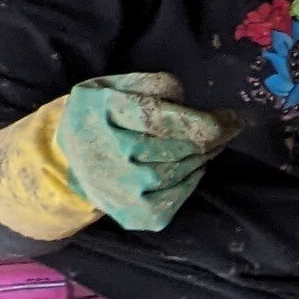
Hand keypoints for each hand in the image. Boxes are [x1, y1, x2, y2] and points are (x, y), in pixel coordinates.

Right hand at [56, 70, 234, 231]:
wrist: (67, 160)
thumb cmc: (99, 115)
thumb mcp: (116, 85)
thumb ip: (153, 85)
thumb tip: (186, 98)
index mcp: (113, 114)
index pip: (177, 122)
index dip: (213, 121)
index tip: (231, 118)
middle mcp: (121, 154)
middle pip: (187, 146)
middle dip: (213, 137)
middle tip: (226, 129)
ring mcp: (130, 189)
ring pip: (189, 169)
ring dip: (203, 156)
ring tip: (204, 145)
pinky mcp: (139, 213)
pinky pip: (182, 193)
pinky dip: (191, 177)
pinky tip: (187, 165)